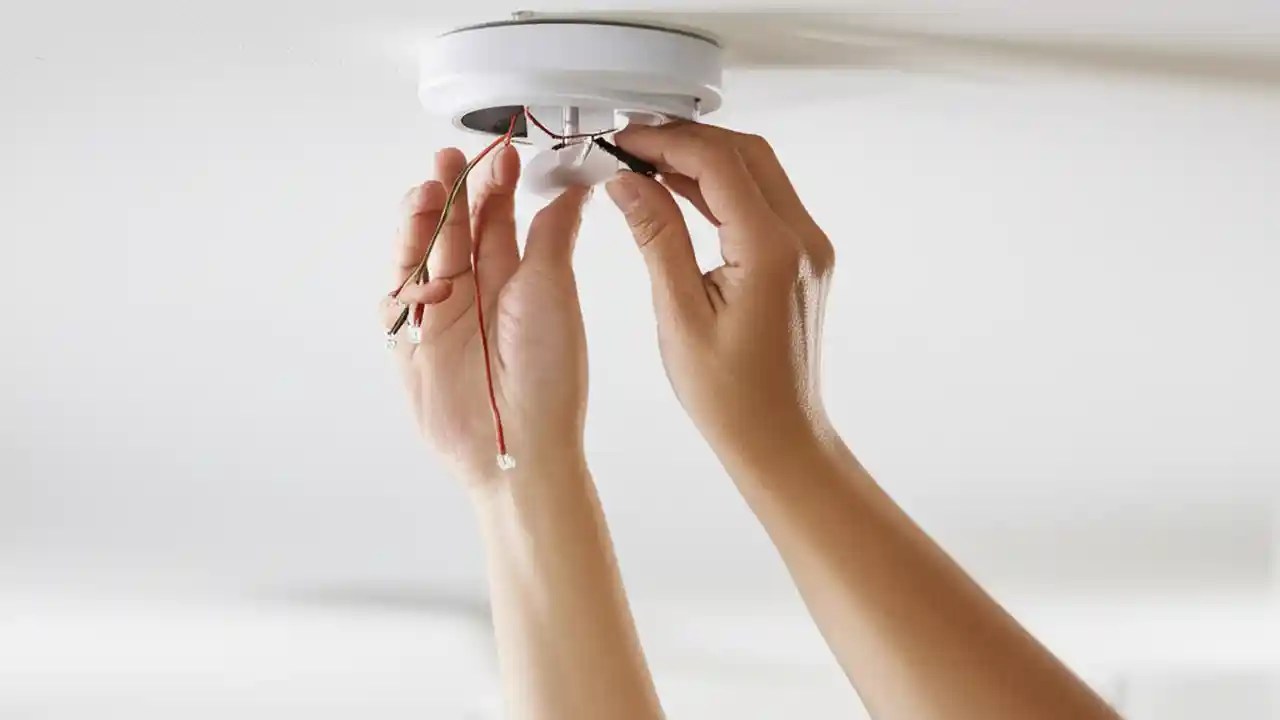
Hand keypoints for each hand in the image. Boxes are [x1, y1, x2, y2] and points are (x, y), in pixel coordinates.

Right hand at [381, 146, 590, 481]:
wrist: (518, 443)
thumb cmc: (547, 374)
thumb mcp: (554, 289)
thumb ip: (552, 234)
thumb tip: (574, 187)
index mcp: (515, 278)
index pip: (497, 217)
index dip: (494, 184)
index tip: (500, 153)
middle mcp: (477, 291)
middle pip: (454, 227)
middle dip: (451, 190)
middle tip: (451, 160)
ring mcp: (441, 313)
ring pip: (421, 252)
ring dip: (423, 218)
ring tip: (430, 189)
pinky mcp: (410, 339)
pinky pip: (396, 294)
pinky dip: (404, 265)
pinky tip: (416, 241)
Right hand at [604, 124, 836, 470]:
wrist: (779, 438)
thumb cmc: (733, 398)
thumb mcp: (679, 315)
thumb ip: (656, 238)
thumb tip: (628, 183)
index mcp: (771, 252)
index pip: (717, 163)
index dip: (664, 142)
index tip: (624, 141)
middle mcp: (802, 241)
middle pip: (744, 153)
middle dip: (685, 140)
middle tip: (633, 144)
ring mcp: (809, 248)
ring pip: (758, 170)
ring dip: (704, 159)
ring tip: (648, 164)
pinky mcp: (803, 258)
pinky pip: (765, 200)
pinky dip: (722, 187)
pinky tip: (681, 193)